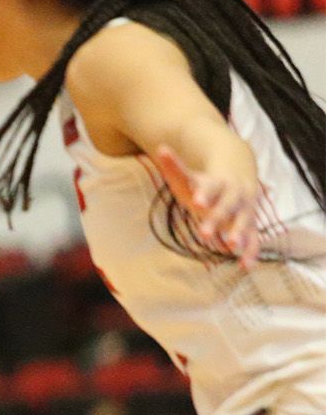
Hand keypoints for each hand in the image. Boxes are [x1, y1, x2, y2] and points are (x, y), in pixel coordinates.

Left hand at [156, 146, 263, 266]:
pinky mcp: (249, 227)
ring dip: (238, 233)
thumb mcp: (189, 176)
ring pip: (243, 222)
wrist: (237, 182)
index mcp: (219, 184)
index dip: (204, 193)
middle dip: (216, 219)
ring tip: (230, 245)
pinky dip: (251, 251)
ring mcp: (244, 212)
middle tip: (204, 233)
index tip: (196, 201)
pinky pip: (253, 239)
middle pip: (226, 208)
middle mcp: (235, 197)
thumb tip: (160, 148)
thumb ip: (174, 165)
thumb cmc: (206, 184)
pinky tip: (245, 265)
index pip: (211, 187)